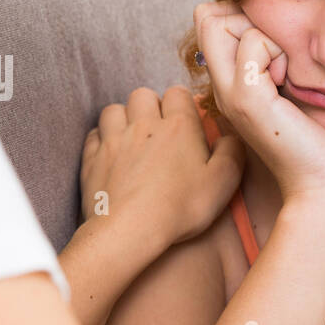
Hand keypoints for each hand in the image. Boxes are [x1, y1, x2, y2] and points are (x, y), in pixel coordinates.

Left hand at [80, 84, 244, 259]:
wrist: (130, 230)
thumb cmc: (180, 207)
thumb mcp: (223, 182)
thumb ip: (232, 152)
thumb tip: (230, 138)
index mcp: (178, 126)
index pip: (178, 93)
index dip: (183, 105)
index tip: (187, 124)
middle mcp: (143, 125)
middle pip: (143, 95)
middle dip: (151, 106)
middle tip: (160, 130)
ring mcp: (113, 140)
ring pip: (114, 110)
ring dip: (124, 119)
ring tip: (133, 138)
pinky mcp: (92, 159)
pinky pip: (94, 135)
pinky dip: (102, 138)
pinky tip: (112, 153)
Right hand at [195, 1, 324, 210]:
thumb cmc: (323, 142)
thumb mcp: (297, 91)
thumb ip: (283, 62)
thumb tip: (291, 28)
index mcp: (231, 84)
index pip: (212, 20)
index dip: (244, 17)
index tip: (277, 49)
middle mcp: (222, 87)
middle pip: (207, 15)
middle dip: (247, 16)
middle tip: (279, 54)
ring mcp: (229, 92)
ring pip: (220, 20)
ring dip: (263, 32)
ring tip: (284, 69)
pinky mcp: (247, 98)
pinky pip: (252, 40)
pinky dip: (276, 49)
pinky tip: (289, 82)